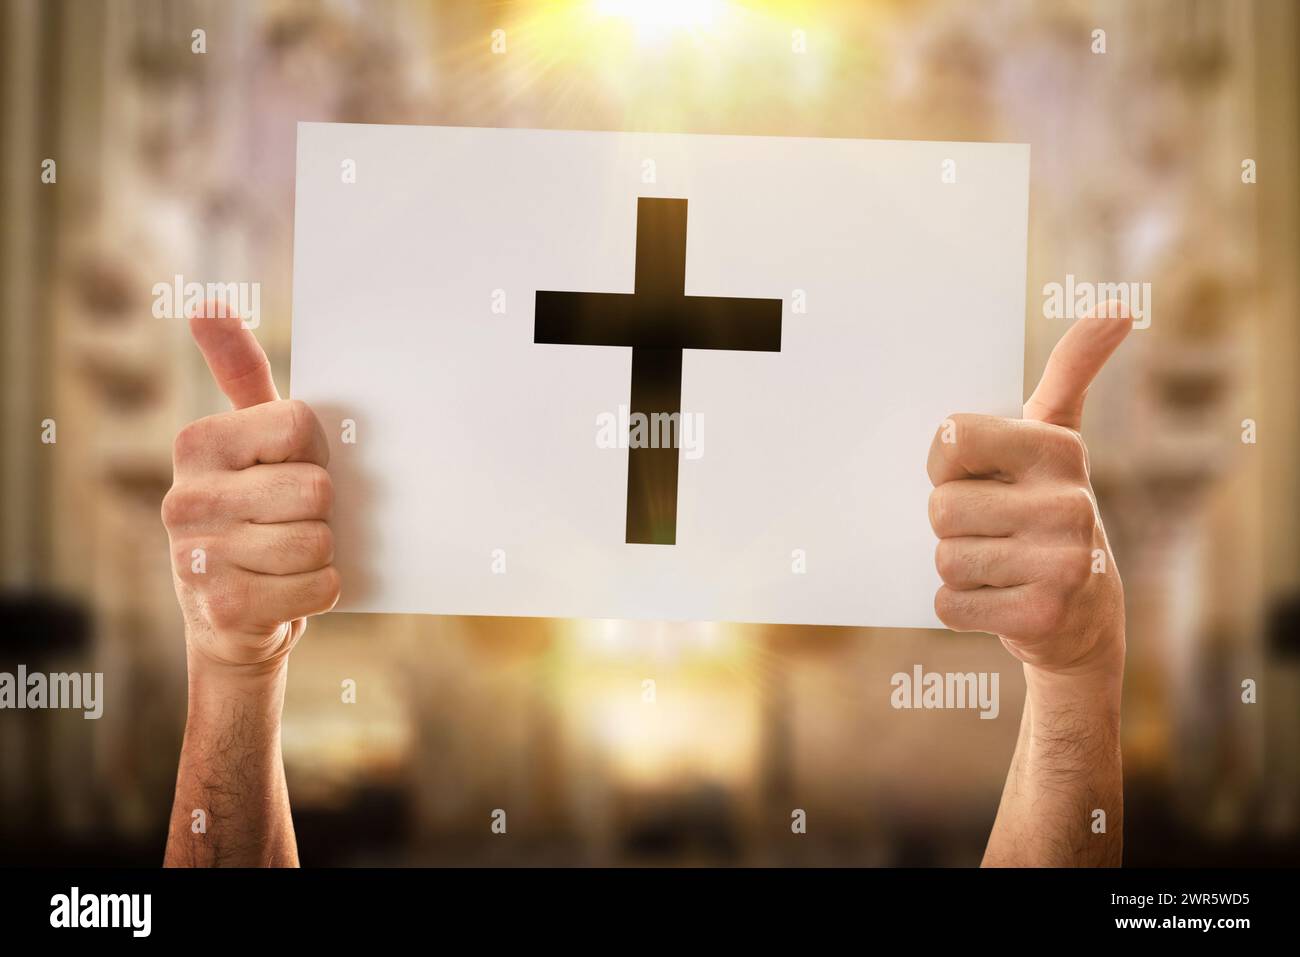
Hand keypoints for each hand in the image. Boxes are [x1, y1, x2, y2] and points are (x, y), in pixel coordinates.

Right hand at [161, 303, 339, 676]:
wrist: (234, 617)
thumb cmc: (259, 512)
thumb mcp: (253, 440)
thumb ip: (241, 372)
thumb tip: (209, 304)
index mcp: (195, 444)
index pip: (300, 426)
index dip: (315, 453)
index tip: (288, 470)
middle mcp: (183, 498)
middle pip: (315, 487)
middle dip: (321, 510)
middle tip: (289, 522)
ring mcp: (197, 558)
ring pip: (318, 540)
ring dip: (319, 553)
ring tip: (285, 557)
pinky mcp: (224, 608)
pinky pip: (320, 585)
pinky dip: (319, 590)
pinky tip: (287, 591)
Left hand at [927, 310, 1128, 678]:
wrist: (1082, 619)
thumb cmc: (1048, 513)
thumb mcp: (1058, 441)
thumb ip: (1071, 373)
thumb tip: (1114, 306)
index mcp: (1061, 450)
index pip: (951, 438)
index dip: (946, 466)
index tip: (979, 478)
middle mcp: (1069, 503)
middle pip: (941, 506)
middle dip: (953, 525)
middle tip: (997, 533)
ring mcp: (1061, 564)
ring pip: (944, 557)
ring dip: (959, 567)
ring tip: (1003, 566)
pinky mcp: (1040, 616)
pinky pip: (947, 604)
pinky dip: (961, 607)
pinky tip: (1001, 601)